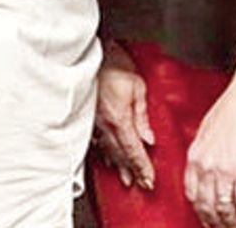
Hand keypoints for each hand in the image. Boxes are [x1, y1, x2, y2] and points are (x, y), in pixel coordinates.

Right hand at [92, 40, 155, 189]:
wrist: (88, 50)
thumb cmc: (113, 62)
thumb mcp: (137, 85)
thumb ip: (142, 115)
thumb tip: (149, 138)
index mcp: (119, 118)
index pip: (134, 151)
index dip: (142, 167)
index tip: (149, 181)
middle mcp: (104, 124)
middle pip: (120, 153)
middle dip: (131, 170)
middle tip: (140, 184)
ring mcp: (93, 119)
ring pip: (106, 148)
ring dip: (117, 164)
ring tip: (123, 176)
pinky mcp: (85, 112)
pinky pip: (95, 137)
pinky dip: (102, 150)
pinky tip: (104, 154)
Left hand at [183, 83, 235, 227]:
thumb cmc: (231, 110)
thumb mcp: (206, 132)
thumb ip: (203, 152)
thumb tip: (204, 167)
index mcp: (194, 155)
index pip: (191, 193)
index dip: (199, 211)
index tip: (207, 220)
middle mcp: (205, 165)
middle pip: (206, 205)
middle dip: (215, 223)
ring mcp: (223, 169)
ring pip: (224, 209)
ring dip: (232, 225)